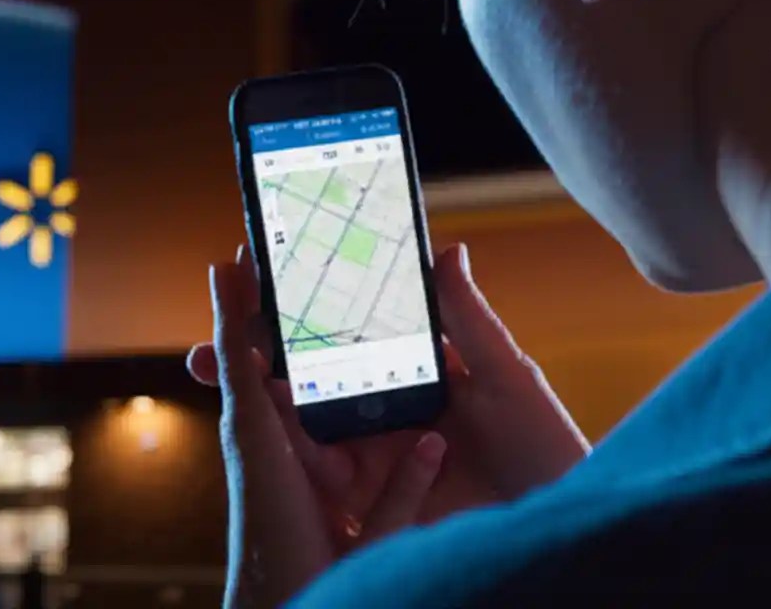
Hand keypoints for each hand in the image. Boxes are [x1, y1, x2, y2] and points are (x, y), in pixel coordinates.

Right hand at [188, 243, 588, 606]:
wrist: (557, 520)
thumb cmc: (545, 448)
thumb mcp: (508, 376)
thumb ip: (468, 319)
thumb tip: (447, 251)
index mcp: (411, 375)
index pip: (344, 339)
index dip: (301, 320)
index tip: (259, 290)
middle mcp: (383, 414)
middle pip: (308, 383)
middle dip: (255, 364)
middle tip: (213, 344)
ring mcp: (375, 458)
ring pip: (304, 425)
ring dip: (266, 400)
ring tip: (233, 371)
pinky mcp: (375, 500)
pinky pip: (324, 474)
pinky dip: (294, 449)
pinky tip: (271, 420)